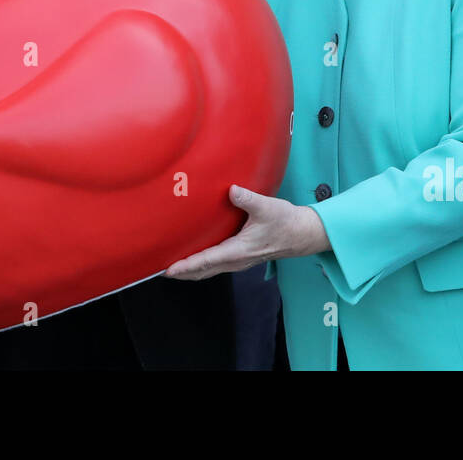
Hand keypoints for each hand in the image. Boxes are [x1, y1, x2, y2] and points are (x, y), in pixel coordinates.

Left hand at [165, 185, 329, 280]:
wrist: (303, 234)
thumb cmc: (286, 222)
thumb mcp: (267, 207)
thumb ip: (248, 199)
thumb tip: (232, 190)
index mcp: (239, 251)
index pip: (206, 260)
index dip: (186, 265)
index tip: (168, 269)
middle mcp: (236, 260)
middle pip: (203, 271)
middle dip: (182, 273)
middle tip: (159, 271)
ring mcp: (239, 261)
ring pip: (209, 270)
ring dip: (191, 271)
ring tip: (172, 268)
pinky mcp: (242, 257)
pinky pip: (216, 266)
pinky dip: (202, 266)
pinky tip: (196, 258)